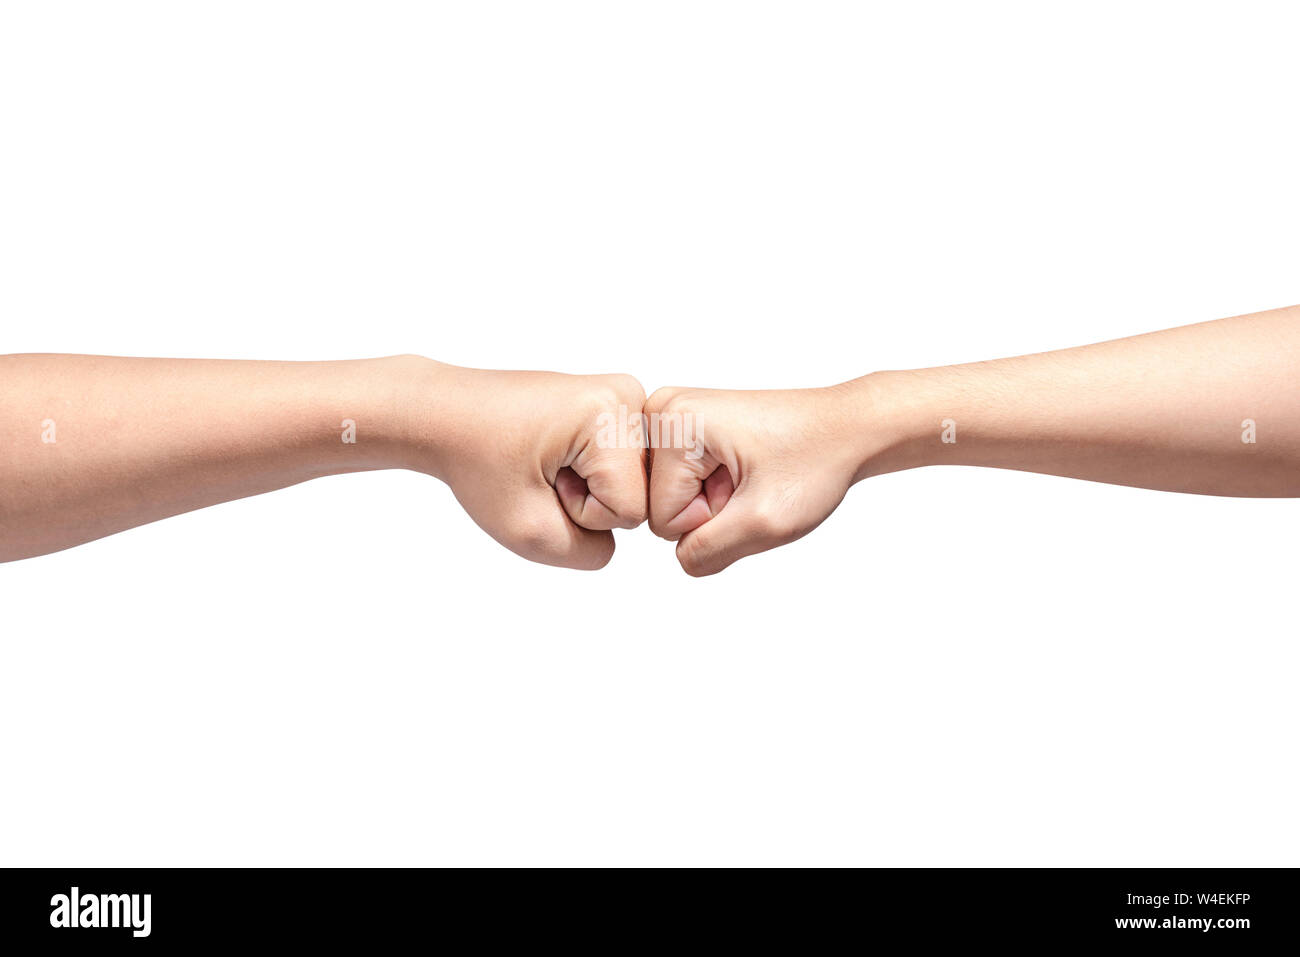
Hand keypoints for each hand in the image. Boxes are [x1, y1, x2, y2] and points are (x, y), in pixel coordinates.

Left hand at [406, 361, 647, 569]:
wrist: (446, 415)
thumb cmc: (476, 461)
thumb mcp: (529, 533)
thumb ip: (594, 553)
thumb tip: (627, 530)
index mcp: (608, 413)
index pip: (630, 510)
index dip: (581, 513)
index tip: (542, 481)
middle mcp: (626, 393)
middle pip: (639, 494)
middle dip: (589, 500)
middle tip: (543, 473)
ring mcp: (624, 394)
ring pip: (634, 481)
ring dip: (589, 487)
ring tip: (547, 463)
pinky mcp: (616, 402)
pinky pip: (624, 466)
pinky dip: (590, 473)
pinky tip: (556, 454)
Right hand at [644, 382, 870, 575]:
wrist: (849, 429)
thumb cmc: (816, 460)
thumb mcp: (764, 522)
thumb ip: (707, 552)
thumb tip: (681, 559)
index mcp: (673, 422)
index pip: (662, 518)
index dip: (710, 520)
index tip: (747, 488)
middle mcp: (663, 409)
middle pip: (660, 505)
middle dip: (709, 508)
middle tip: (751, 482)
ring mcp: (674, 414)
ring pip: (672, 496)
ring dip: (714, 498)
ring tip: (750, 473)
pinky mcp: (686, 424)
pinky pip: (683, 481)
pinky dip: (716, 485)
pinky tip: (744, 467)